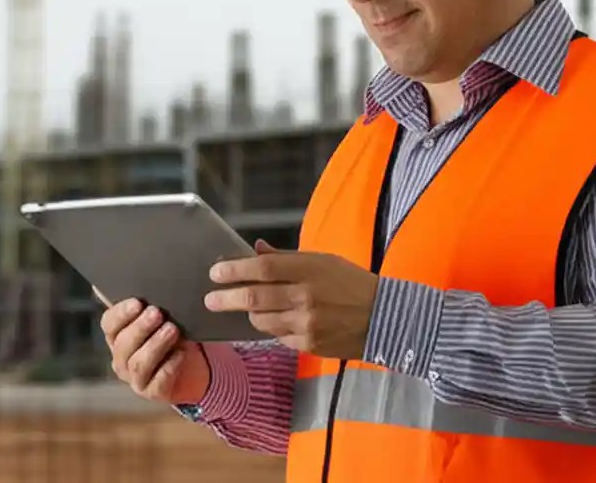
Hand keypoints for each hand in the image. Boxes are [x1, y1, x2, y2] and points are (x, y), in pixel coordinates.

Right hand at [100, 297, 210, 404]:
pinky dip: (170, 366)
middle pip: (123, 344)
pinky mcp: (153, 392)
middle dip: (140, 327)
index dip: (121, 313)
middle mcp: (121, 358)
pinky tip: (180, 353)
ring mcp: (135, 378)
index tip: (138, 302)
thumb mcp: (161, 318)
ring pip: (139, 363)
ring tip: (172, 330)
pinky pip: (158, 381)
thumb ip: (146, 303)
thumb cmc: (172, 335)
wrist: (192, 368)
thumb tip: (122, 281)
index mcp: (117, 336)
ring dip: (155, 345)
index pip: (109, 324)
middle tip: (158, 313)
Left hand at [205, 240, 378, 359]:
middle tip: (210, 299)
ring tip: (246, 308)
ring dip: (249, 314)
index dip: (235, 270)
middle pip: (255, 298)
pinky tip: (275, 321)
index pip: (263, 269)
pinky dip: (271, 328)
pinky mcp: (308, 344)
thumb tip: (255, 250)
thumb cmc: (352, 284)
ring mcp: (307, 324)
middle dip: (227, 298)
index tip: (216, 272)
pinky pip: (277, 336)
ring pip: (261, 321)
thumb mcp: (323, 261)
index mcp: (310, 270)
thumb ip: (287, 258)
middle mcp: (306, 297)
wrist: (384, 318)